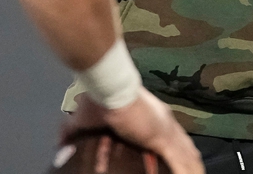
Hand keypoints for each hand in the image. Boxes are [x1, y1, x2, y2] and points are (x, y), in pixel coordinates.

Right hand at [64, 90, 203, 173]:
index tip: (174, 160)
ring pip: (187, 154)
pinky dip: (189, 171)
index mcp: (150, 116)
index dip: (174, 148)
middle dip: (187, 161)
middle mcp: (163, 120)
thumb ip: (73, 130)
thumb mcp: (85, 118)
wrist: (108, 87)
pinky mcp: (164, 136)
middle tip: (192, 173)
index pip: (169, 135)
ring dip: (192, 168)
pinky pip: (182, 160)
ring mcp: (166, 128)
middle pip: (182, 145)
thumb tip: (60, 142)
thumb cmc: (100, 99)